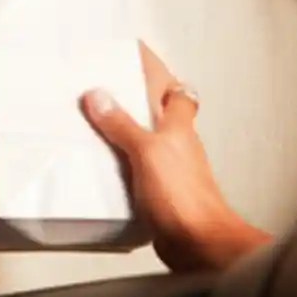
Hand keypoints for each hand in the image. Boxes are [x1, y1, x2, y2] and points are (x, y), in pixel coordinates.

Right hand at [81, 43, 271, 271]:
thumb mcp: (146, 151)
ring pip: (150, 140)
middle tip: (112, 86)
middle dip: (140, 99)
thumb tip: (98, 95)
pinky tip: (105, 165)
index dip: (158, 70)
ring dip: (129, 131)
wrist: (197, 242)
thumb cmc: (185, 197)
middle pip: (161, 113)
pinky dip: (123, 162)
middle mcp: (178, 145)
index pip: (173, 88)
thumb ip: (121, 124)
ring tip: (99, 122)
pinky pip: (138, 168)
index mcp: (179, 126)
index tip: (137, 54)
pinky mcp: (159, 192)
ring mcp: (170, 169)